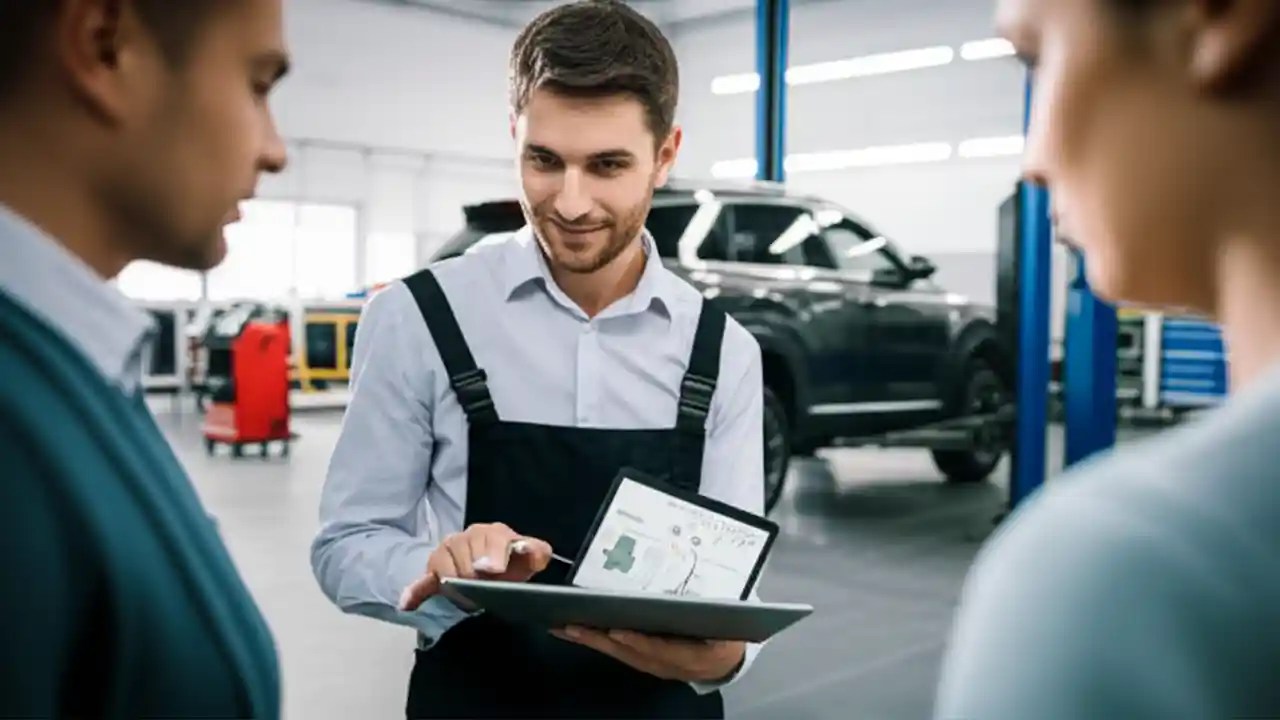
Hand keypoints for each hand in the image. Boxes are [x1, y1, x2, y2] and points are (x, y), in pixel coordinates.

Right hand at [398, 523, 552, 610]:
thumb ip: (537, 552)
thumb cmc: (513, 565)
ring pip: (441, 563)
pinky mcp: (432, 574)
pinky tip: (406, 604)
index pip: (490, 538)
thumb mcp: (532, 559)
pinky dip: (414, 592)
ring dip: (451, 581)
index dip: (492, 554)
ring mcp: (446, 554)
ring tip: (464, 597)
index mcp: (491, 533)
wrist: (493, 572)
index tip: (492, 569)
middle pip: (461, 549)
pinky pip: (421, 581)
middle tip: (480, 588)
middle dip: (471, 571)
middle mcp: (465, 538)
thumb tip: (527, 549)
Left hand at [551, 626, 744, 683]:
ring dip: (592, 641)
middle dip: (600, 640)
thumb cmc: (726, 637)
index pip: (662, 650)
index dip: (640, 642)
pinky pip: (618, 652)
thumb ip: (711, 613)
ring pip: (619, 654)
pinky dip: (597, 642)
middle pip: (630, 653)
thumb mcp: (727, 626)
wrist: (725, 662)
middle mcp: (668, 665)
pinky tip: (579, 632)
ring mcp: (654, 665)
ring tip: (566, 626)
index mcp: (694, 656)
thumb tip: (690, 591)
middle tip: (573, 626)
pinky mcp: (643, 661)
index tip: (618, 631)